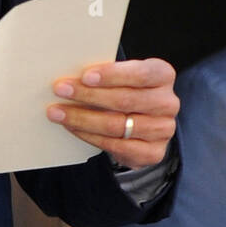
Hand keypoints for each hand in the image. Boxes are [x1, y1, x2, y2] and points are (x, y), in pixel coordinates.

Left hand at [47, 58, 178, 168]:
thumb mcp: (121, 77)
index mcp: (163, 75)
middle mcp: (168, 102)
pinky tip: (71, 127)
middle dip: (88, 95)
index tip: (85, 76)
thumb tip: (70, 76)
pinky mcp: (153, 152)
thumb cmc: (125, 91)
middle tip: (60, 90)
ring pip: (116, 125)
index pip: (141, 73)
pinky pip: (115, 145)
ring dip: (82, 118)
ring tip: (57, 112)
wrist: (140, 126)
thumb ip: (104, 75)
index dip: (113, 75)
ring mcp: (163, 129)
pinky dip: (89, 135)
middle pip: (125, 100)